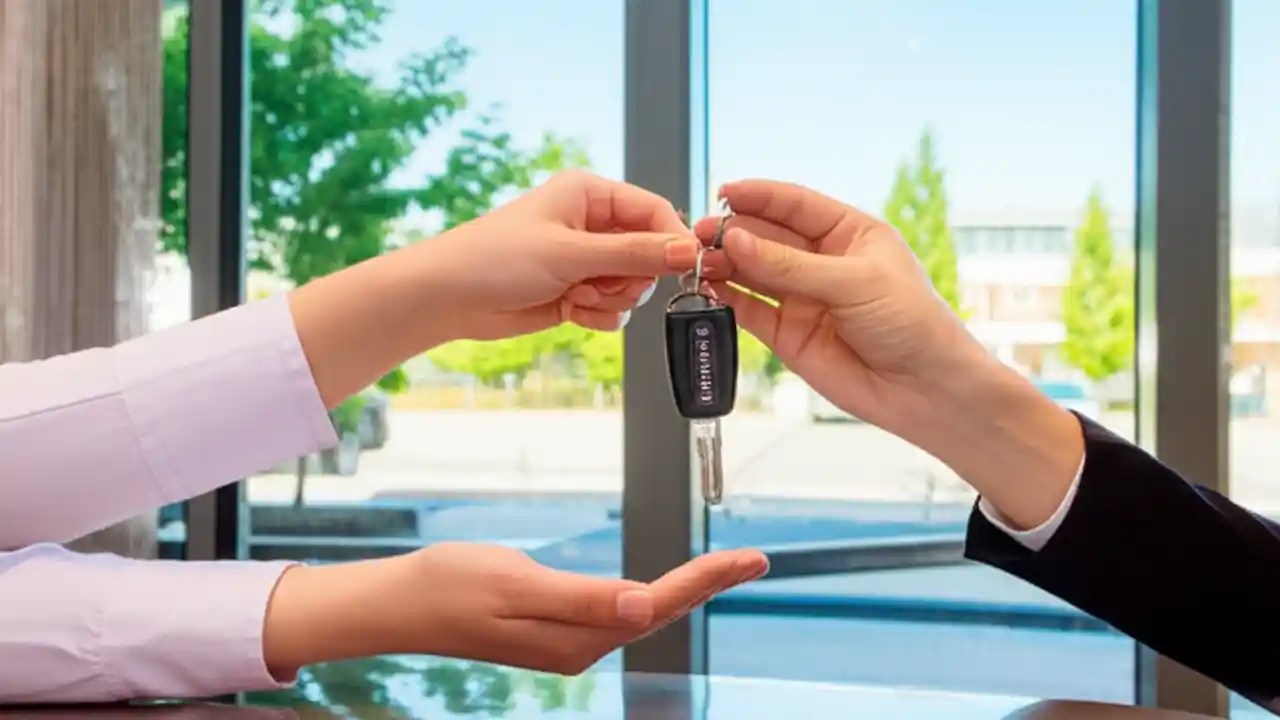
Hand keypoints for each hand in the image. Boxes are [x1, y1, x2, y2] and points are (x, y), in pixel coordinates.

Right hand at [263, 543, 767, 677]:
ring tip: (724, 570)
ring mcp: (565, 641)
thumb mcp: (515, 584)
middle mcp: (577, 647)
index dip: (706, 580)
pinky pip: (615, 613)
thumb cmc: (448, 585)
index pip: (656, 605)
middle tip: (753, 560)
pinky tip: (662, 589)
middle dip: (708, 585)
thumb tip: (643, 608)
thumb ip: (582, 599)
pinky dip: (649, 595)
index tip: (747, 559)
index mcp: (574, 639)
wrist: (398, 603)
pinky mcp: (552, 629)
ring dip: (684, 592)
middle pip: (658, 612)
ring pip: (640, 615)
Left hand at [289, 170, 699, 403]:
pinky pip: (613, 308)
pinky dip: (598, 315)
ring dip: (612, 299)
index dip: (673, 241)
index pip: (655, 211)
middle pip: (649, 253)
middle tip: (601, 284)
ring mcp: (585, 260)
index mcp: (590, 194)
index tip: (686, 269)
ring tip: (576, 296)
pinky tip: (570, 312)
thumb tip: (689, 250)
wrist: (447, 298)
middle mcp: (591, 223)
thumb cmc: (497, 259)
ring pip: (633, 286)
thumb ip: (633, 254)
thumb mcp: (571, 253)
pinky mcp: (576, 291)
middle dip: (631, 278)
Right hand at [690, 179, 1082, 527]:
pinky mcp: (788, 334)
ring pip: (752, 272)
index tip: (724, 193)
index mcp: (850, 234)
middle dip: (733, 232)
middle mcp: (822, 262)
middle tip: (700, 233)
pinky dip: (726, 300)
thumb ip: (790, 264)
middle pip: (767, 237)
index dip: (759, 196)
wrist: (925, 389)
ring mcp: (803, 298)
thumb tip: (737, 242)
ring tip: (697, 260)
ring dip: (724, 264)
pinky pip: (749, 310)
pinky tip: (708, 288)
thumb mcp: (853, 282)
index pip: (795, 205)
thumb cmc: (912, 324)